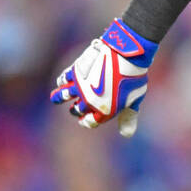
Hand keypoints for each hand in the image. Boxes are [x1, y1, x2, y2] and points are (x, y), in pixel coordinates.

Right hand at [49, 18, 157, 136]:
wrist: (126, 55)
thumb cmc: (134, 78)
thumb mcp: (134, 100)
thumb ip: (128, 117)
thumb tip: (127, 135)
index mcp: (104, 112)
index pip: (89, 123)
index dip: (87, 122)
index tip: (84, 120)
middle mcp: (89, 102)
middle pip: (77, 110)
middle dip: (76, 110)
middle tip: (76, 109)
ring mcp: (80, 87)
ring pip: (62, 96)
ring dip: (59, 98)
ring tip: (56, 98)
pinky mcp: (75, 72)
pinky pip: (63, 80)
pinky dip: (62, 82)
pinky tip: (62, 82)